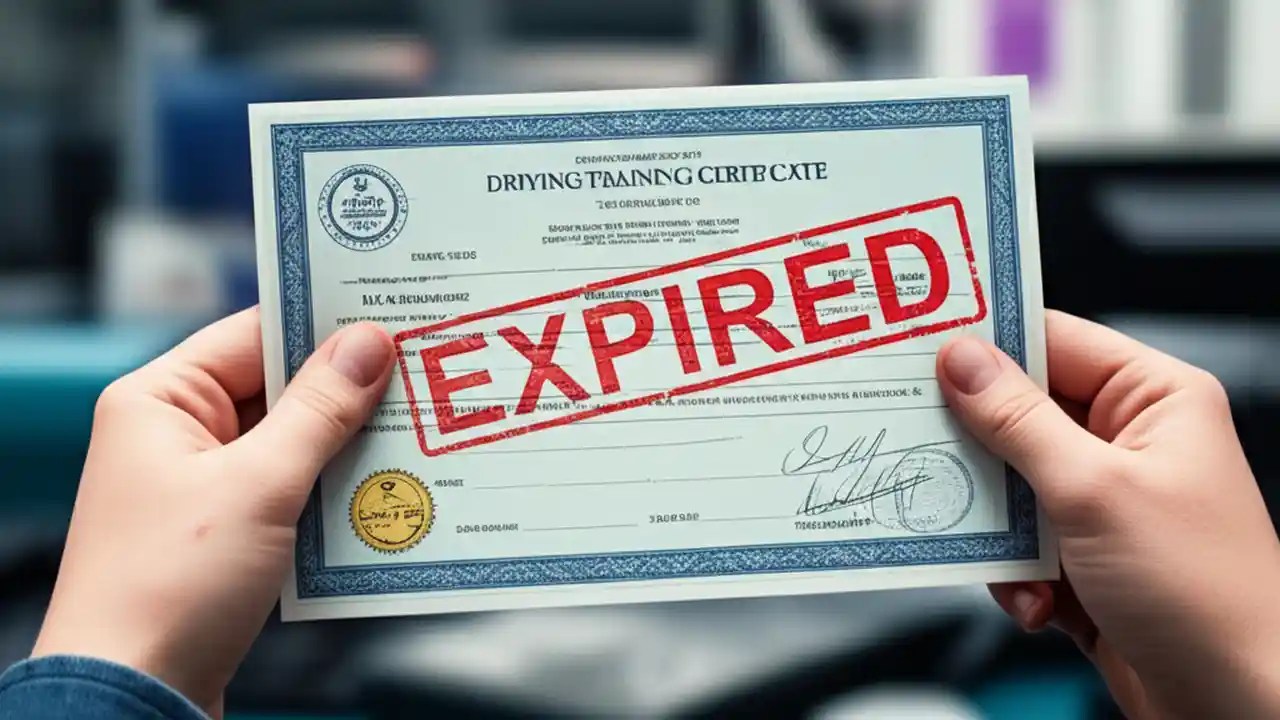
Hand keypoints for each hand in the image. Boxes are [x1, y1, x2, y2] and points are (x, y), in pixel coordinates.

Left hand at [30, 308, 394, 716]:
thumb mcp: (260, 484)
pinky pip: (290, 490)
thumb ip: (320, 410)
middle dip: (346, 390)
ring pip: (291, 442)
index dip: (323, 324)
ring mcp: (200, 486)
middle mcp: (175, 435)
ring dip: (345, 445)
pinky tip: (381, 491)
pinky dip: (331, 490)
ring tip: (412, 432)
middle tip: (418, 374)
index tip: (391, 316)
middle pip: (278, 389)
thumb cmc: (168, 586)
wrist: (134, 696)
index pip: (254, 334)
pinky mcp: (225, 533)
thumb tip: (368, 345)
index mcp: (160, 401)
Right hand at [936, 310, 1279, 718]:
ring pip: (1010, 485)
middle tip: (932, 453)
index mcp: (1154, 400)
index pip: (1053, 341)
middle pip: (1020, 415)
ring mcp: (1106, 502)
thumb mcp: (1093, 492)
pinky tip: (1042, 604)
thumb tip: (962, 359)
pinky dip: (1016, 575)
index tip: (918, 352)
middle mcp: (1131, 442)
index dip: (987, 345)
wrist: (1237, 708)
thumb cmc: (1205, 596)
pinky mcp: (1086, 556)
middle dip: (981, 451)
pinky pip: (1019, 543)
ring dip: (999, 528)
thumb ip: (1017, 421)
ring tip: (1014, 561)